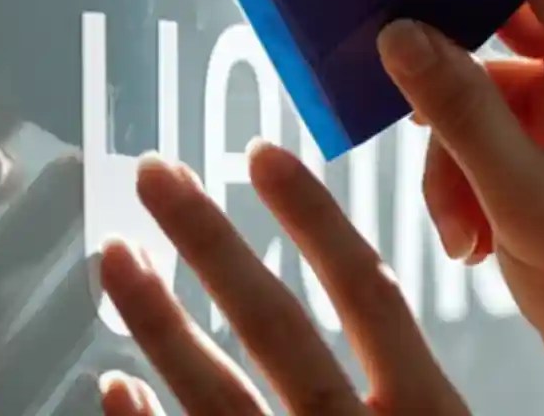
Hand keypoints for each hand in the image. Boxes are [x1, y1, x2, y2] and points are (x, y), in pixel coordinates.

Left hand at [96, 146, 470, 415]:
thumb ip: (411, 381)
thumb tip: (365, 292)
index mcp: (428, 410)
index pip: (367, 293)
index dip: (314, 217)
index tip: (262, 154)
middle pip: (276, 326)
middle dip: (211, 241)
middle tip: (157, 173)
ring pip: (219, 394)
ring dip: (159, 320)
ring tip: (116, 255)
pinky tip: (114, 381)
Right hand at [372, 0, 543, 414]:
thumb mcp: (524, 203)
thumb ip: (458, 113)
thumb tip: (399, 33)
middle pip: (505, 22)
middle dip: (441, 69)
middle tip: (375, 51)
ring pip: (486, 87)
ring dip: (452, 152)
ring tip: (457, 225)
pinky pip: (494, 126)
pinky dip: (467, 173)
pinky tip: (469, 233)